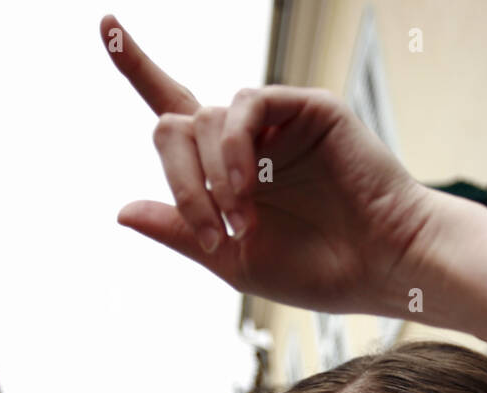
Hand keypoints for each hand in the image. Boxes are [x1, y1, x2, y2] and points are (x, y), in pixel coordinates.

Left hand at [101, 14, 439, 319]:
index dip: (138, 68)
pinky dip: (234, 149)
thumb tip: (121, 210)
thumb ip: (180, 231)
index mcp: (227, 174)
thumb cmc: (317, 271)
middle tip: (211, 232)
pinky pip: (245, 104)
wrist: (381, 267)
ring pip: (204, 118)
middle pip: (175, 126)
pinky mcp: (306, 108)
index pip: (174, 119)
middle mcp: (248, 141)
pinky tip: (248, 188)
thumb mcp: (232, 260)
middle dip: (180, 182)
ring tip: (240, 222)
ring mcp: (276, 122)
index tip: (106, 27)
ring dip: (210, 178)